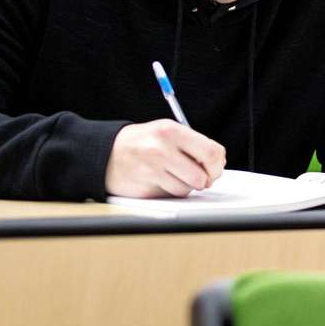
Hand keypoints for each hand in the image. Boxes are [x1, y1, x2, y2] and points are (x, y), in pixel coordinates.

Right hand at [105, 120, 226, 197]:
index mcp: (172, 130)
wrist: (106, 153)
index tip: (214, 168)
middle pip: (202, 176)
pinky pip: (172, 195)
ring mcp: (152, 169)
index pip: (212, 152)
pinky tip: (163, 181)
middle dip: (205, 180)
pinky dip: (172, 191)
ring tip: (175, 175)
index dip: (217, 165)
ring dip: (187, 186)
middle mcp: (162, 148)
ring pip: (188, 188)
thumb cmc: (144, 142)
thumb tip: (218, 165)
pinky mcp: (145, 186)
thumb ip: (193, 145)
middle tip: (200, 177)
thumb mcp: (168, 132)